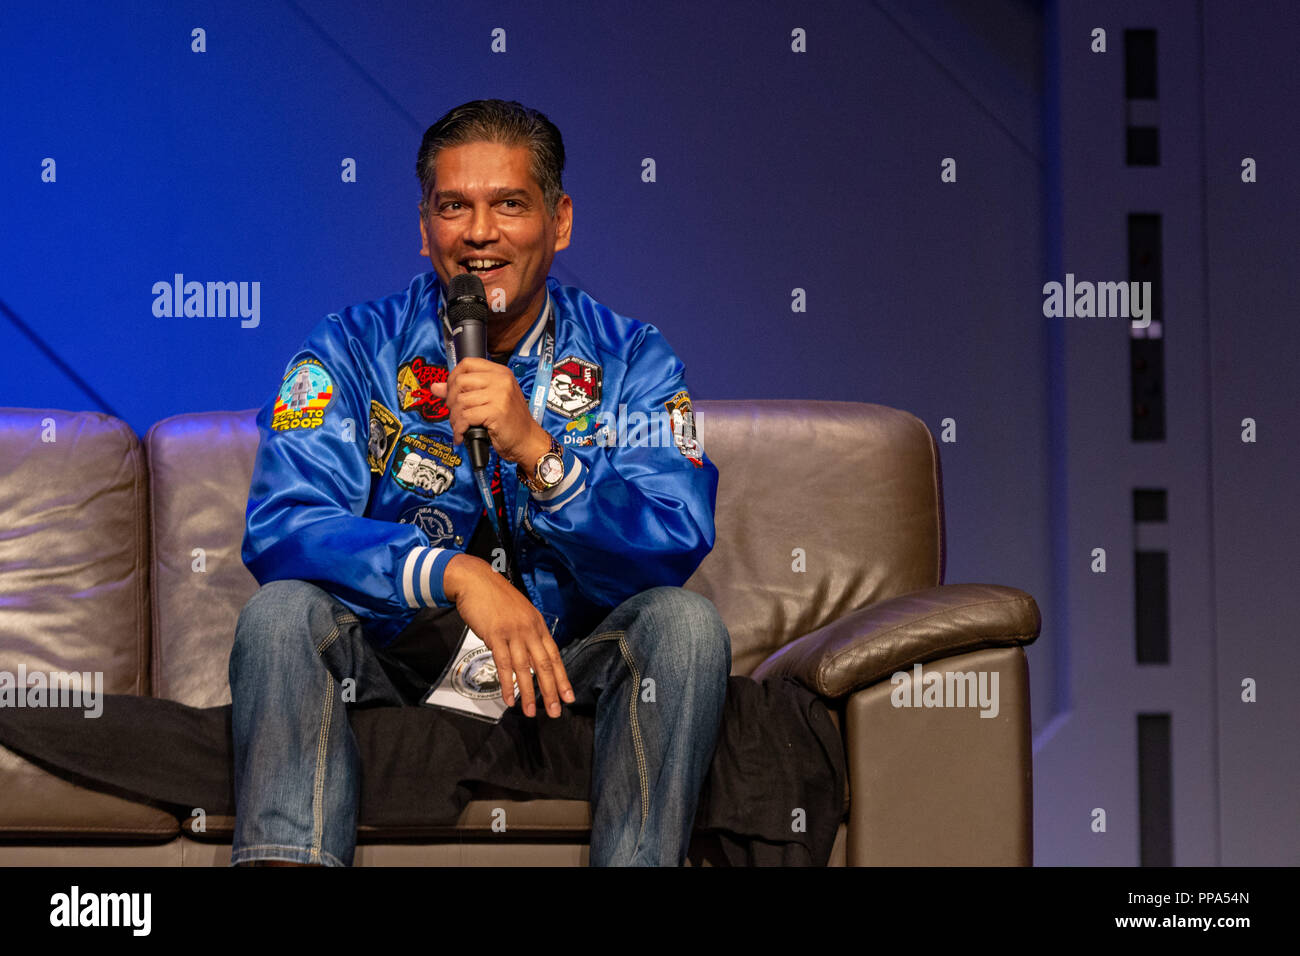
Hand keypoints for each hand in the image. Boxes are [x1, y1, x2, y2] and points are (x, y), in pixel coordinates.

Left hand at [429, 357, 548, 465]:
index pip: (467, 363)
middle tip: (455, 414)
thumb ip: (463, 391)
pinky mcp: (497, 411)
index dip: (453, 377)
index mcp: (500, 373)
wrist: (528, 441)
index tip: (451, 393)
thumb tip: (435, 387)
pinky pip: (466, 417)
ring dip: (455, 418)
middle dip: (451, 400)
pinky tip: (462, 435)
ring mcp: (500, 395)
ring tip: (459, 427)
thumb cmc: (509, 422)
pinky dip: (459, 429)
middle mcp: (501, 380)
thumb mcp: (488, 401)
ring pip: (461, 401)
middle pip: (461, 381)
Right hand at [442, 554, 574, 717]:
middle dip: (551, 691)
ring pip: (525, 668)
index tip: (568, 696)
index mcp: (537, 625)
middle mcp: (529, 629)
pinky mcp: (496, 635)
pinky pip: (503, 664)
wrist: (475, 580)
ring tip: (529, 712)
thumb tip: (530, 655)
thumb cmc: (495, 597)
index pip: (554, 656)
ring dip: (529, 693)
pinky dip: (507, 684)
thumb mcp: (519, 613)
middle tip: (555, 711)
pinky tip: (510, 698)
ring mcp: (513, 632)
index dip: (562, 678)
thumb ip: (527, 632)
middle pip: (544, 665)